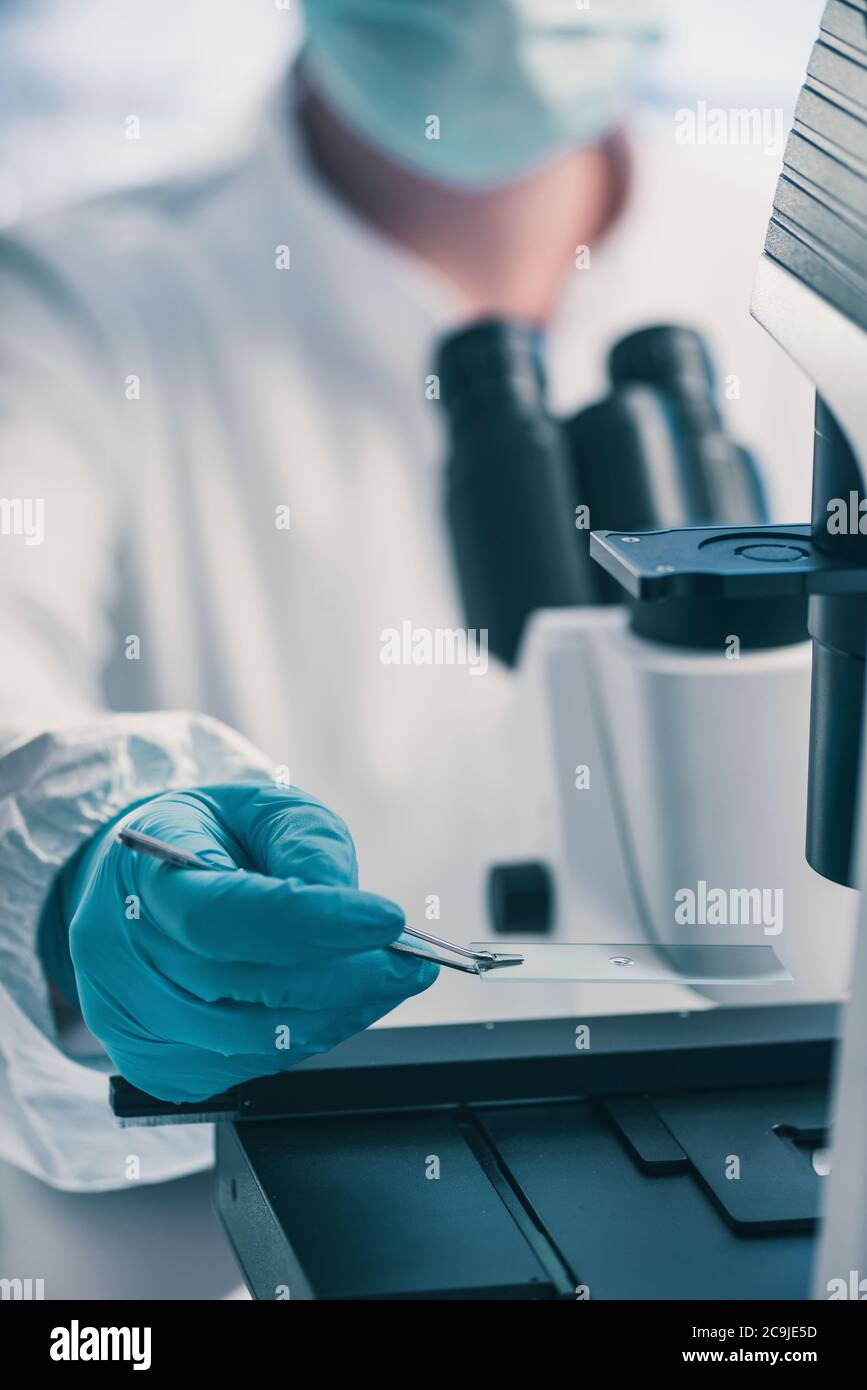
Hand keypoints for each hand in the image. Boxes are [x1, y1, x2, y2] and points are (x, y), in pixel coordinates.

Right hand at [56, 783, 436, 1100]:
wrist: (142, 887)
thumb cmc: (207, 841)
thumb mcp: (259, 808)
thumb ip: (303, 842)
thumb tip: (345, 900)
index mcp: (141, 877)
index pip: (223, 915)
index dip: (313, 922)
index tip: (388, 918)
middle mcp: (124, 958)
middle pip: (248, 987)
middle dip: (350, 976)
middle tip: (413, 960)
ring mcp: (134, 1022)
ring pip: (256, 1040)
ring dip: (341, 1013)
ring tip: (391, 979)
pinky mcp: (157, 1066)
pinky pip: (249, 1068)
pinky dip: (310, 1038)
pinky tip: (340, 1004)